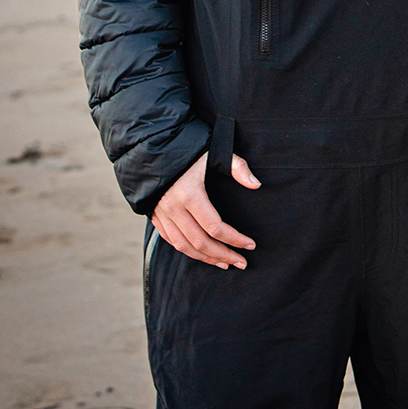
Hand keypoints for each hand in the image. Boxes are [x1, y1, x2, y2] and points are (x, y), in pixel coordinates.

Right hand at [152, 151, 258, 268]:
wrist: (151, 144)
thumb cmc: (187, 147)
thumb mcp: (214, 151)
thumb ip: (237, 166)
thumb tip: (256, 184)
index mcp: (190, 194)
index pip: (215, 227)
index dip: (235, 239)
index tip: (250, 245)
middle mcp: (174, 208)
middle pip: (200, 242)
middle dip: (223, 255)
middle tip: (241, 262)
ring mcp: (162, 214)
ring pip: (184, 246)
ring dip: (205, 258)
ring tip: (224, 263)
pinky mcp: (155, 215)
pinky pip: (170, 240)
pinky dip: (187, 250)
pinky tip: (200, 253)